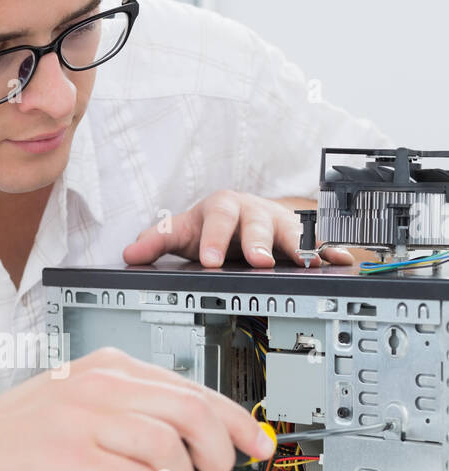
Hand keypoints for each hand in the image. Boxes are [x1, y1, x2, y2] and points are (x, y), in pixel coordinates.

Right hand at [0, 347, 276, 470]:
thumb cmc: (14, 434)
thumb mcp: (77, 401)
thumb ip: (131, 411)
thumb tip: (195, 440)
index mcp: (110, 368)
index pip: (195, 388)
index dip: (237, 421)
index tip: (258, 444)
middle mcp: (102, 386)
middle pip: (195, 414)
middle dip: (217, 457)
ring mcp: (85, 420)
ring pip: (171, 450)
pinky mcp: (70, 459)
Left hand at [123, 190, 354, 268]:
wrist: (243, 216)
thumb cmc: (212, 225)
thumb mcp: (182, 231)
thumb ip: (156, 241)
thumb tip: (129, 253)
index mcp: (223, 207)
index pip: (217, 218)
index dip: (214, 239)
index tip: (209, 261)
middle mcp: (253, 211)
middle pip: (258, 222)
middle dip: (258, 242)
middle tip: (257, 262)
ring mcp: (279, 223)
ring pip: (290, 231)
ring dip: (298, 247)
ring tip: (305, 264)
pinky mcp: (299, 237)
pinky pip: (318, 243)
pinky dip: (330, 252)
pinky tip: (340, 261)